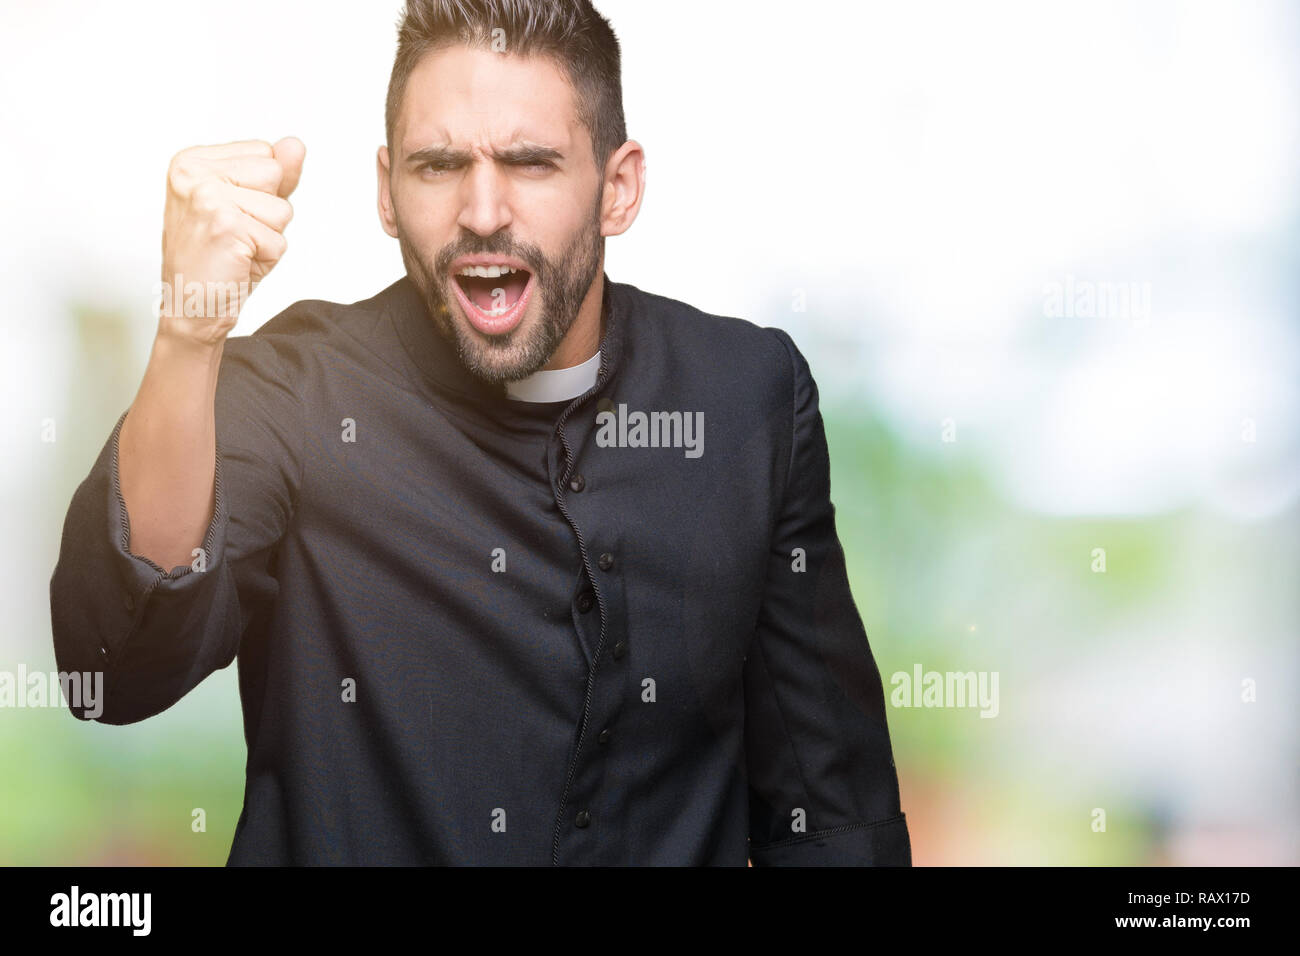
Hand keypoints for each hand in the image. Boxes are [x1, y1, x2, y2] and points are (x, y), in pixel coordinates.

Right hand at [158, 137, 304, 344]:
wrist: (189, 306)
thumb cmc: (216, 258)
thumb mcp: (247, 207)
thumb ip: (274, 174)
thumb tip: (296, 144)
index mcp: (192, 160)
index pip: (265, 153)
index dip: (262, 192)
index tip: (230, 215)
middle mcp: (194, 172)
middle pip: (276, 174)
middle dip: (268, 212)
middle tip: (235, 235)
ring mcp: (207, 197)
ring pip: (282, 209)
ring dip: (268, 237)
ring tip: (236, 249)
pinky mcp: (226, 226)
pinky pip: (279, 240)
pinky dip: (266, 259)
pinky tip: (236, 263)